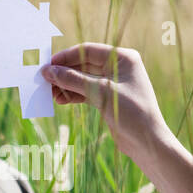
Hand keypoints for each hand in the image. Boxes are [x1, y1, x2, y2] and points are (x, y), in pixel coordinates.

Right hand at [41, 43, 170, 163]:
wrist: (148, 142)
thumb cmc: (132, 112)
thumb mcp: (100, 93)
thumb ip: (73, 80)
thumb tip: (48, 71)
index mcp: (122, 57)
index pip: (87, 50)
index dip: (66, 57)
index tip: (47, 65)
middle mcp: (118, 67)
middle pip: (83, 64)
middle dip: (64, 73)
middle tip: (45, 82)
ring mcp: (112, 83)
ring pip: (83, 79)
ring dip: (66, 86)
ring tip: (51, 94)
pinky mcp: (107, 98)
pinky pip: (86, 92)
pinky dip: (73, 95)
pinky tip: (61, 100)